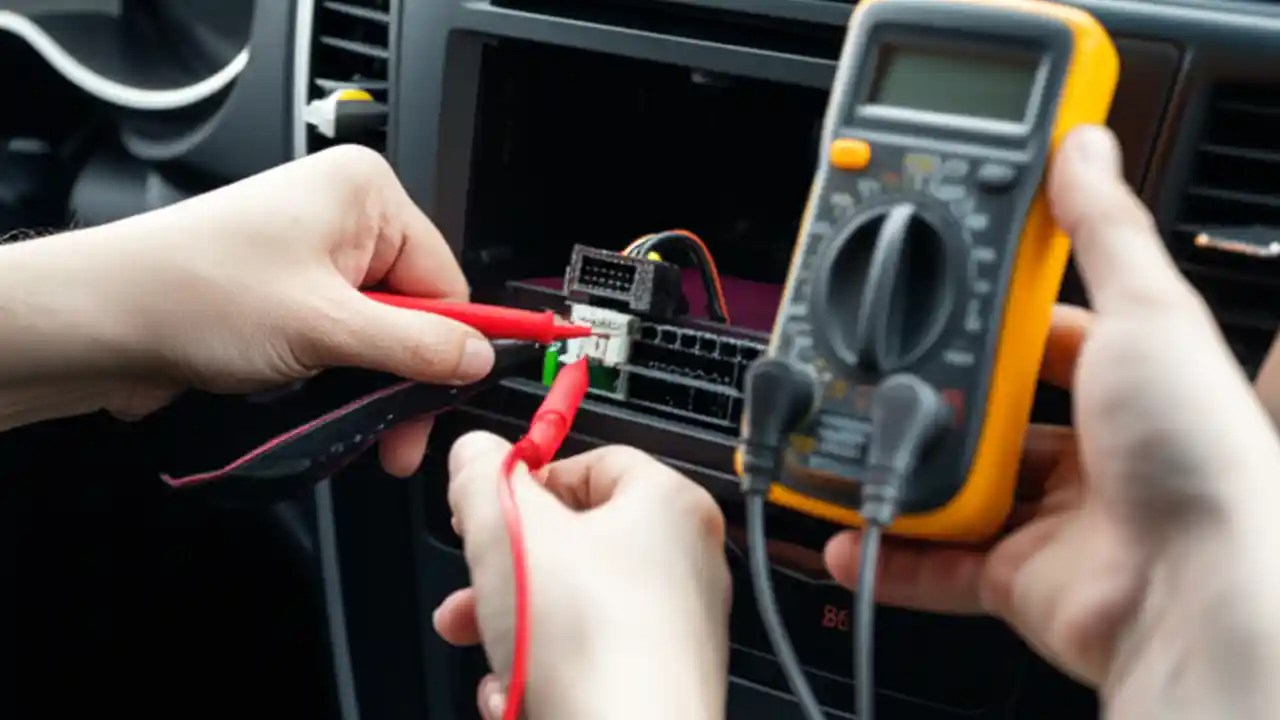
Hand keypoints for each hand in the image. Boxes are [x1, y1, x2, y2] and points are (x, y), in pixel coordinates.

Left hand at [0, 145, 491, 475]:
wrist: (100, 321)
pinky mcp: (287, 293)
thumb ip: (417, 346)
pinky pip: (340, 341)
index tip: (450, 399)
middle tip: (399, 438)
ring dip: (368, 385)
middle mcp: (342, 217)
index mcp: (365, 195)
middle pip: (414, 311)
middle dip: (406, 377)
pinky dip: (337, 379)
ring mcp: (312, 256)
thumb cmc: (196, 294)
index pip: (445, 279)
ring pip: (377, 334)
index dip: (451, 345)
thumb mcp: (328, 327)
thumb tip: (480, 357)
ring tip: (352, 424)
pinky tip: (322, 404)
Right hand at [434, 432, 729, 719]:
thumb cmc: (591, 646)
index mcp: (669, 506)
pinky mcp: (657, 683)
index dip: (527, 479)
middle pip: (575, 542)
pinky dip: (544, 675)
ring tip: (488, 650)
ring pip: (574, 609)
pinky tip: (518, 694)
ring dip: (514, 629)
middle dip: (505, 569)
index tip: (485, 502)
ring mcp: (677, 629)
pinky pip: (588, 662)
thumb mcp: (506, 530)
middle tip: (472, 582)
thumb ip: (483, 476)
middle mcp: (686, 563)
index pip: (592, 462)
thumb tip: (477, 455)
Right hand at [823, 127, 1279, 707]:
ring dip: (900, 463)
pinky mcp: (1015, 578)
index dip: (988, 309)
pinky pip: (935, 560)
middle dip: (932, 390)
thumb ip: (1104, 229)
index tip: (939, 284)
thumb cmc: (1201, 454)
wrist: (1198, 590)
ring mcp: (1049, 516)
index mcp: (1121, 379)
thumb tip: (1083, 147)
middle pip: (985, 405)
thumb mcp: (1148, 313)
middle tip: (886, 366)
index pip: (1040, 331)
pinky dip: (889, 551)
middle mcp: (1087, 447)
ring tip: (860, 437)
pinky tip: (857, 530)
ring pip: (951, 479)